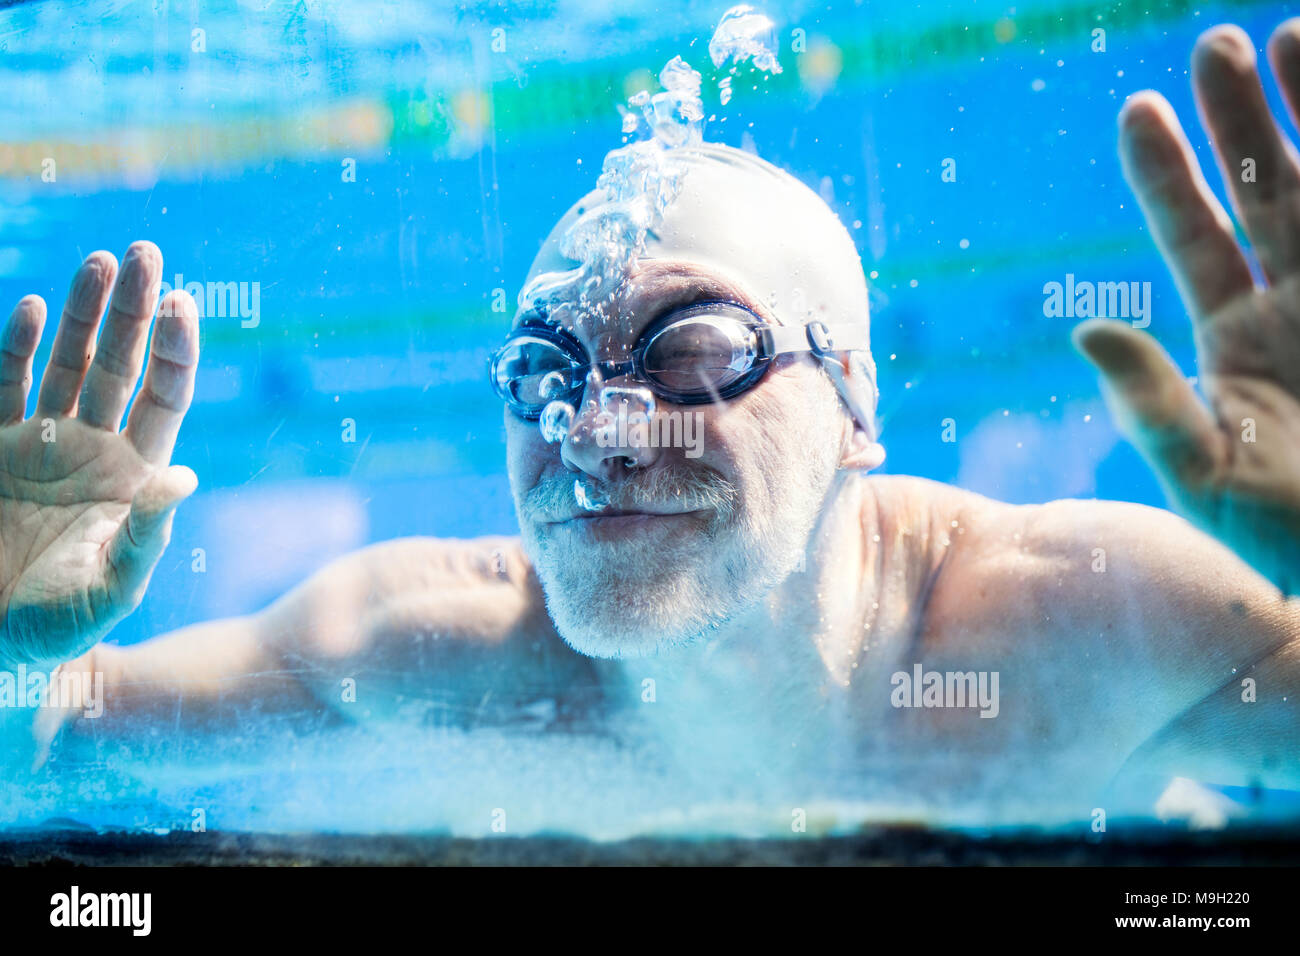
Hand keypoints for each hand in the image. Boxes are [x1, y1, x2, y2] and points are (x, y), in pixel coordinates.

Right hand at [0, 241, 198, 667]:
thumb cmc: (61, 626)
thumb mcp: (115, 586)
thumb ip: (148, 533)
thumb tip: (185, 476)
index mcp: (135, 473)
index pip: (166, 395)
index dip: (176, 349)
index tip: (182, 301)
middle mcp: (93, 446)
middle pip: (121, 363)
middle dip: (134, 309)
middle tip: (145, 251)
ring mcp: (39, 442)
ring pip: (67, 362)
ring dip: (81, 312)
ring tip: (100, 260)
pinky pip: (4, 385)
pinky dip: (16, 347)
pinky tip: (30, 309)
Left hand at [1075, 21, 1299, 595]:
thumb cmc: (1292, 542)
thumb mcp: (1208, 478)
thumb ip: (1150, 406)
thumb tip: (1084, 333)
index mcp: (1240, 341)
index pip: (1194, 239)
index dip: (1168, 176)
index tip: (1138, 110)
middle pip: (1266, 191)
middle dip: (1243, 121)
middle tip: (1214, 47)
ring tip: (1290, 33)